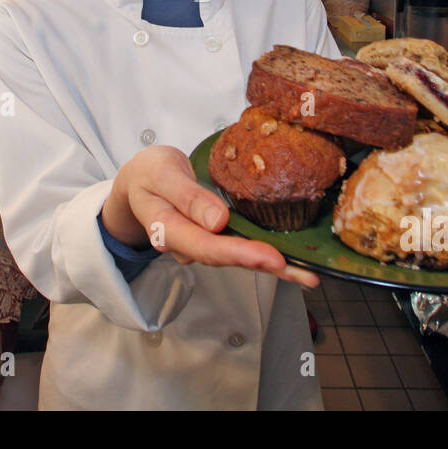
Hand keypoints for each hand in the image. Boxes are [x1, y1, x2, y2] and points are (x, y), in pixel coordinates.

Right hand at [101, 145, 319, 288]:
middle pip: (226, 258)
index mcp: (168, 229)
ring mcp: (201, 244)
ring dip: (273, 267)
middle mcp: (186, 244)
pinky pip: (240, 248)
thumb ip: (187, 196)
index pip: (206, 246)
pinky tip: (294, 265)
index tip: (272, 258)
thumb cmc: (150, 173)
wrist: (139, 182)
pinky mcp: (214, 238)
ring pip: (237, 258)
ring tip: (308, 275)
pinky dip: (267, 257)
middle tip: (304, 274)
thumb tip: (218, 221)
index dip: (240, 254)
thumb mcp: (161, 173)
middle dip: (266, 267)